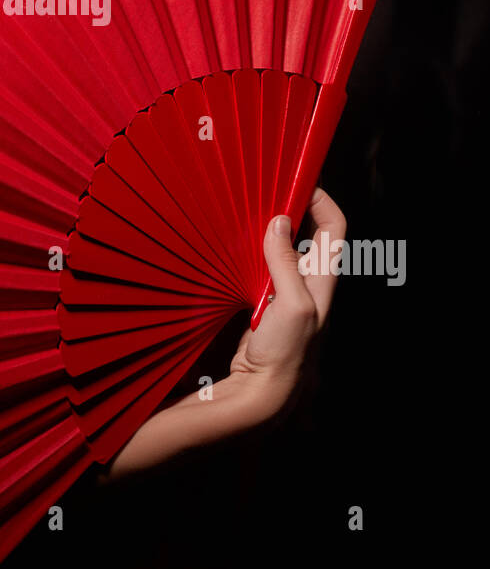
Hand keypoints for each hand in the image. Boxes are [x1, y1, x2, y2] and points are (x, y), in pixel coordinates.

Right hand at [228, 186, 345, 409]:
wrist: (261, 390)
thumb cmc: (286, 352)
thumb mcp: (291, 304)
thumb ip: (285, 262)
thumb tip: (279, 221)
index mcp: (323, 278)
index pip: (333, 226)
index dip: (321, 199)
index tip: (298, 178)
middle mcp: (308, 280)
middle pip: (308, 231)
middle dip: (292, 206)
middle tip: (267, 187)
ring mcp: (285, 289)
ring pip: (282, 246)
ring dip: (270, 226)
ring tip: (250, 208)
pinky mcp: (263, 299)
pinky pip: (261, 263)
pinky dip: (252, 247)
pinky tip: (235, 242)